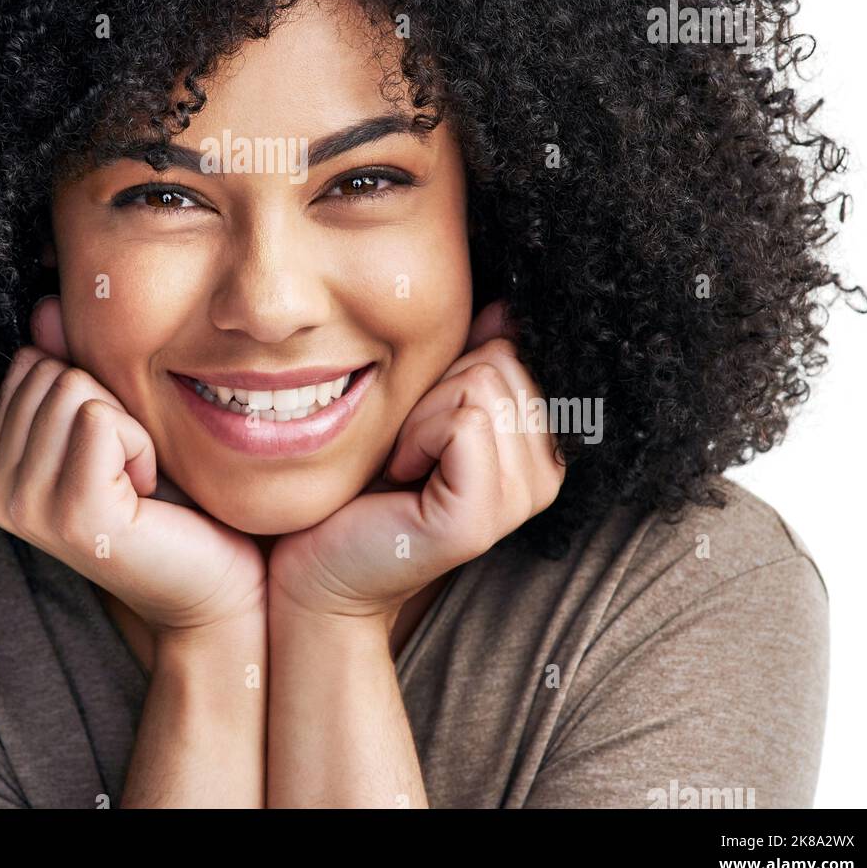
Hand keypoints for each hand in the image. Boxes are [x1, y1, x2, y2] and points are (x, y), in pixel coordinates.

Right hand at [0, 296, 266, 635]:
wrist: (216, 584)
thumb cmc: (173, 503)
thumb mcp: (117, 424)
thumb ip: (75, 367)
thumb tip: (44, 304)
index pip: (31, 362)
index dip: (90, 392)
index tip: (112, 451)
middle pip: (52, 371)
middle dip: (109, 406)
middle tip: (130, 469)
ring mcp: (25, 506)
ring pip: (74, 388)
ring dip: (128, 426)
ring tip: (138, 483)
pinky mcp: (70, 513)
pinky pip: (101, 419)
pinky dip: (140, 444)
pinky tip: (146, 493)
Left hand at [268, 299, 565, 624]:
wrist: (319, 560)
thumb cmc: (368, 478)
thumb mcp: (427, 404)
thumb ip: (472, 359)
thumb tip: (508, 307)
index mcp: (543, 444)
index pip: (519, 348)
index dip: (460, 366)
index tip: (429, 418)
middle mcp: (547, 474)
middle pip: (501, 361)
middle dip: (439, 387)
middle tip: (411, 441)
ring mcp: (519, 501)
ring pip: (482, 385)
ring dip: (423, 413)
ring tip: (405, 459)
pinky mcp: (480, 518)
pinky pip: (466, 422)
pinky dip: (418, 434)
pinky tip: (401, 473)